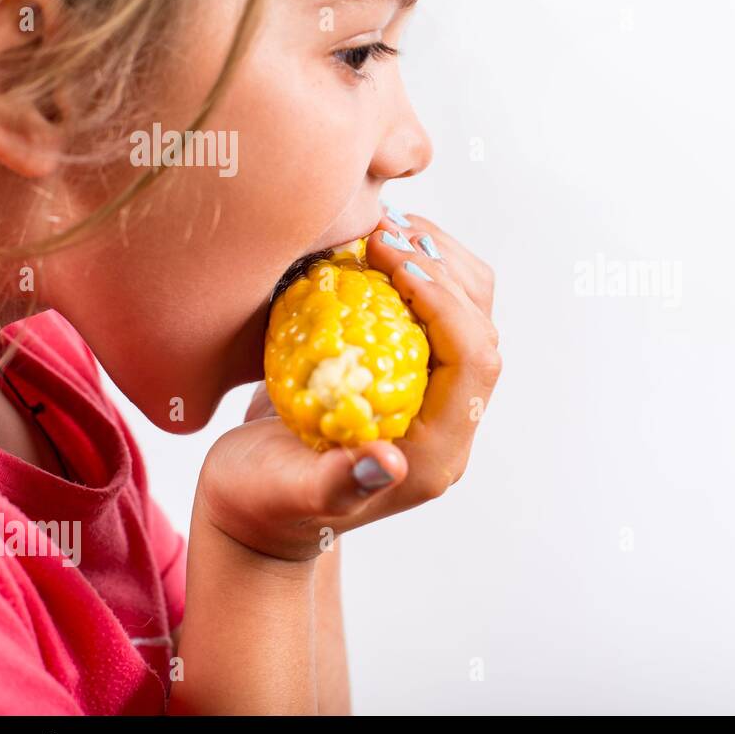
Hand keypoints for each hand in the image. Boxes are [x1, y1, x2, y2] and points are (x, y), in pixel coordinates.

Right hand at [195, 214, 500, 560]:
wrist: (254, 505)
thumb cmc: (264, 504)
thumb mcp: (290, 495)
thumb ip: (338, 482)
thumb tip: (386, 464)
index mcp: (437, 451)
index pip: (474, 362)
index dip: (447, 305)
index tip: (394, 264)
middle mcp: (446, 419)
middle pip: (480, 328)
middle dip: (442, 271)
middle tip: (384, 231)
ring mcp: (430, 392)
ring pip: (466, 310)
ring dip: (434, 262)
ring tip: (382, 228)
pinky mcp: (408, 369)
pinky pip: (431, 308)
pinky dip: (411, 271)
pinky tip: (370, 246)